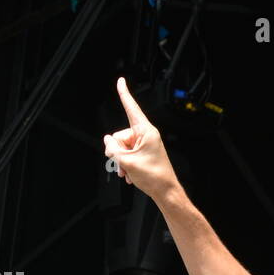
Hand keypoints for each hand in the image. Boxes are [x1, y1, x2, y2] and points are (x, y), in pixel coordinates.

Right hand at [103, 77, 178, 200]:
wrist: (166, 192)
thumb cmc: (153, 177)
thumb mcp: (127, 161)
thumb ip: (113, 148)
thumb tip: (107, 141)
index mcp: (146, 131)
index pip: (131, 108)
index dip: (124, 94)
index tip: (121, 81)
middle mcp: (146, 135)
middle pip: (121, 136)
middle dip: (117, 151)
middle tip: (122, 165)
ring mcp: (146, 145)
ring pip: (123, 147)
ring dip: (122, 161)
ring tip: (128, 172)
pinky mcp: (146, 154)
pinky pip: (129, 154)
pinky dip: (127, 165)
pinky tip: (131, 175)